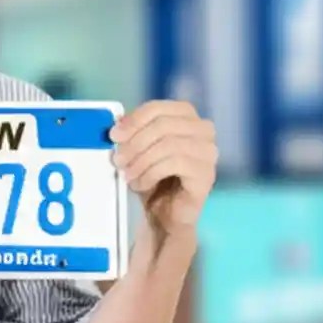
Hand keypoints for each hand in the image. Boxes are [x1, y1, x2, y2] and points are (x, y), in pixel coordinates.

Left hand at [110, 100, 217, 244]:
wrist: (165, 214)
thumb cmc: (152, 177)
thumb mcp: (137, 150)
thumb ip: (131, 133)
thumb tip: (117, 123)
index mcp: (186, 116)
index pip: (158, 108)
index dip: (134, 120)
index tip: (114, 135)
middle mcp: (203, 129)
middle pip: (163, 125)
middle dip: (135, 142)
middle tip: (118, 159)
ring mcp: (208, 152)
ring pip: (169, 145)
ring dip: (141, 160)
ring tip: (127, 175)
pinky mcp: (207, 174)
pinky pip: (175, 164)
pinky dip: (151, 174)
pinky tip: (140, 184)